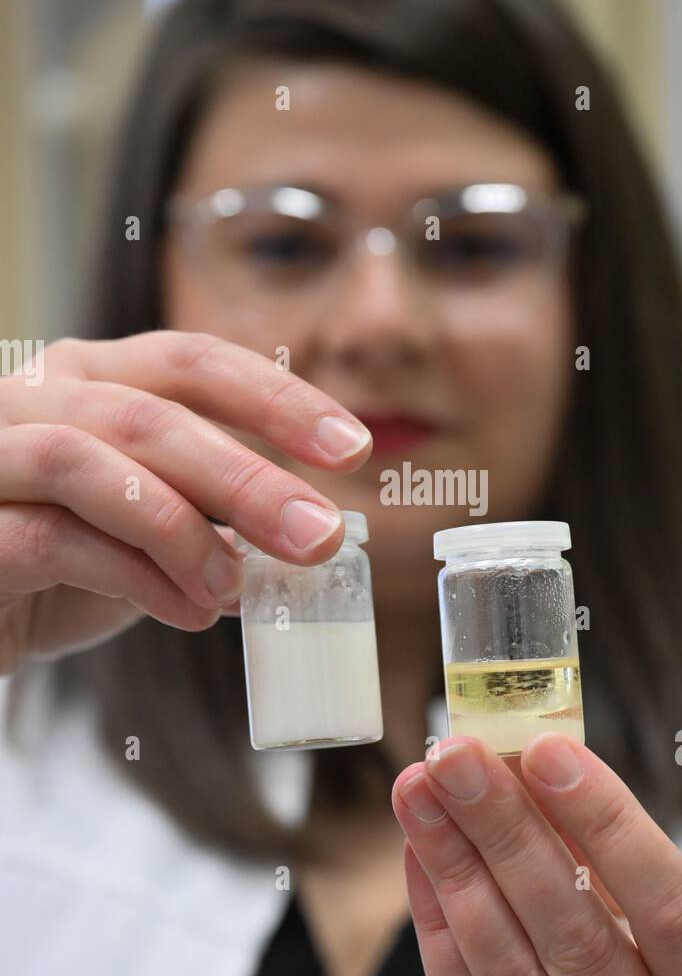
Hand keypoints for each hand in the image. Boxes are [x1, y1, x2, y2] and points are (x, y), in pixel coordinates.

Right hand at [0, 331, 370, 672]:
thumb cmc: (52, 561)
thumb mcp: (145, 528)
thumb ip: (207, 513)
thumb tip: (303, 529)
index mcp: (90, 378)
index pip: (192, 361)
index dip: (277, 399)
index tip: (352, 446)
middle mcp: (35, 398)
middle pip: (151, 414)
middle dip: (248, 477)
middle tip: (319, 536)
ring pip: (89, 462)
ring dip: (182, 530)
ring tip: (235, 590)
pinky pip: (51, 540)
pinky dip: (133, 579)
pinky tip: (185, 615)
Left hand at [392, 732, 681, 975]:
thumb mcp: (649, 945)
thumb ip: (604, 861)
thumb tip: (530, 757)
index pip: (674, 909)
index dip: (610, 824)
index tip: (545, 749)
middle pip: (579, 939)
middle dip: (507, 832)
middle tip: (456, 755)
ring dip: (457, 871)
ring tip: (420, 792)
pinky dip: (437, 927)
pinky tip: (419, 858)